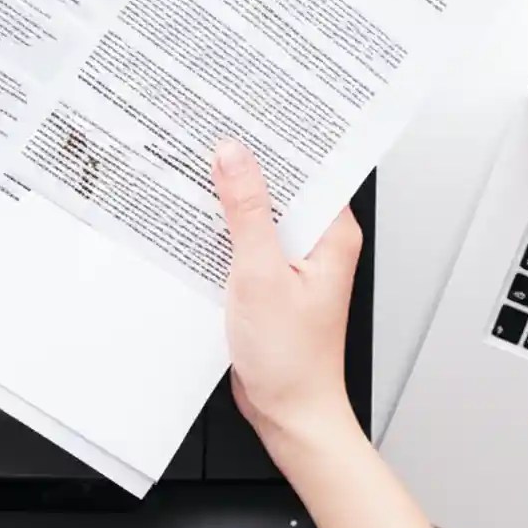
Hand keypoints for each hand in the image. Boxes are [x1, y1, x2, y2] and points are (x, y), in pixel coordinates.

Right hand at [213, 141, 364, 456]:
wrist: (289, 413)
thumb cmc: (292, 359)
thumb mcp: (261, 274)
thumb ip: (247, 211)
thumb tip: (234, 156)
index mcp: (332, 234)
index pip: (306, 168)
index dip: (274, 140)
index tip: (243, 115)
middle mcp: (317, 245)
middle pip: (279, 189)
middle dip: (244, 167)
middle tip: (207, 137)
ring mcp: (292, 264)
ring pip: (258, 217)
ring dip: (229, 203)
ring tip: (195, 175)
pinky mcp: (268, 283)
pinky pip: (244, 246)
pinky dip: (222, 236)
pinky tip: (196, 227)